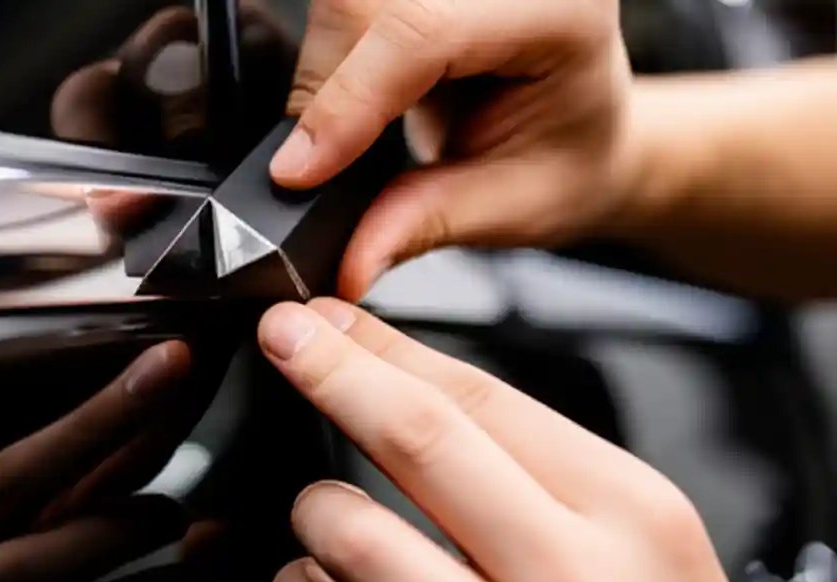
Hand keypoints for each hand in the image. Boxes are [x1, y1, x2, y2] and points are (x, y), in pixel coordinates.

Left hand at [257, 299, 796, 581]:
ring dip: (315, 508)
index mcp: (630, 518)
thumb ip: (541, 463)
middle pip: (413, 442)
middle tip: (287, 340)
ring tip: (327, 509)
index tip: (332, 323)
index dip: (383, 347)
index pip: (480, 396)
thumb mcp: (651, 535)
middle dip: (329, 373)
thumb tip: (410, 386)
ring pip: (349, 542)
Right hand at [271, 0, 634, 299]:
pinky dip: (331, 58)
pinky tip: (364, 92)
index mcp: (555, 10)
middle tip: (323, 164)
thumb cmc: (566, 156)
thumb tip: (346, 258)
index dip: (349, 102)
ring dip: (325, 73)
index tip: (300, 173)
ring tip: (363, 127)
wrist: (579, 126)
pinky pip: (341, 7)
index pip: (421, 32)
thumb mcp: (508, 206)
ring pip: (341, 3)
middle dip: (327, 90)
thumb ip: (423, 223)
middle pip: (365, 6)